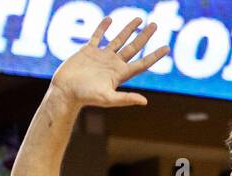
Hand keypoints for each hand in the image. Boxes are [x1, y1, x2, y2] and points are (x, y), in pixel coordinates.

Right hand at [49, 18, 169, 109]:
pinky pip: (97, 36)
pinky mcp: (88, 50)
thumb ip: (126, 99)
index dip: (155, 55)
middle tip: (155, 25)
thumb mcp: (108, 99)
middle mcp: (114, 63)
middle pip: (134, 47)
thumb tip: (145, 102)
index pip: (142, 63)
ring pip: (119, 39)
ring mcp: (101, 56)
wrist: (65, 91)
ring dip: (128, 29)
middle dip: (145, 36)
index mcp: (121, 74)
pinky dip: (103, 27)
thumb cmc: (86, 97)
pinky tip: (110, 20)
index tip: (166, 47)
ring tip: (139, 18)